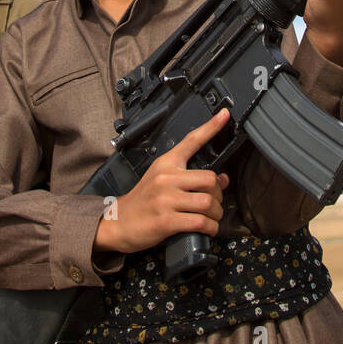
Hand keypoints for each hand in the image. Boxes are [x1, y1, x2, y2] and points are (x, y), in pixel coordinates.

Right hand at [93, 108, 231, 255]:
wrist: (117, 222)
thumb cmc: (142, 202)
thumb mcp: (161, 180)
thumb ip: (189, 177)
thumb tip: (222, 179)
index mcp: (166, 164)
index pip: (191, 141)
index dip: (211, 127)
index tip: (225, 115)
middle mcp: (166, 178)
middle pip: (210, 179)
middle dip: (219, 195)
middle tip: (215, 204)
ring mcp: (166, 199)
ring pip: (208, 202)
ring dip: (216, 214)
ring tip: (212, 218)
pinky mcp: (166, 220)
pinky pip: (200, 222)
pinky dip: (210, 228)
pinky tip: (207, 229)